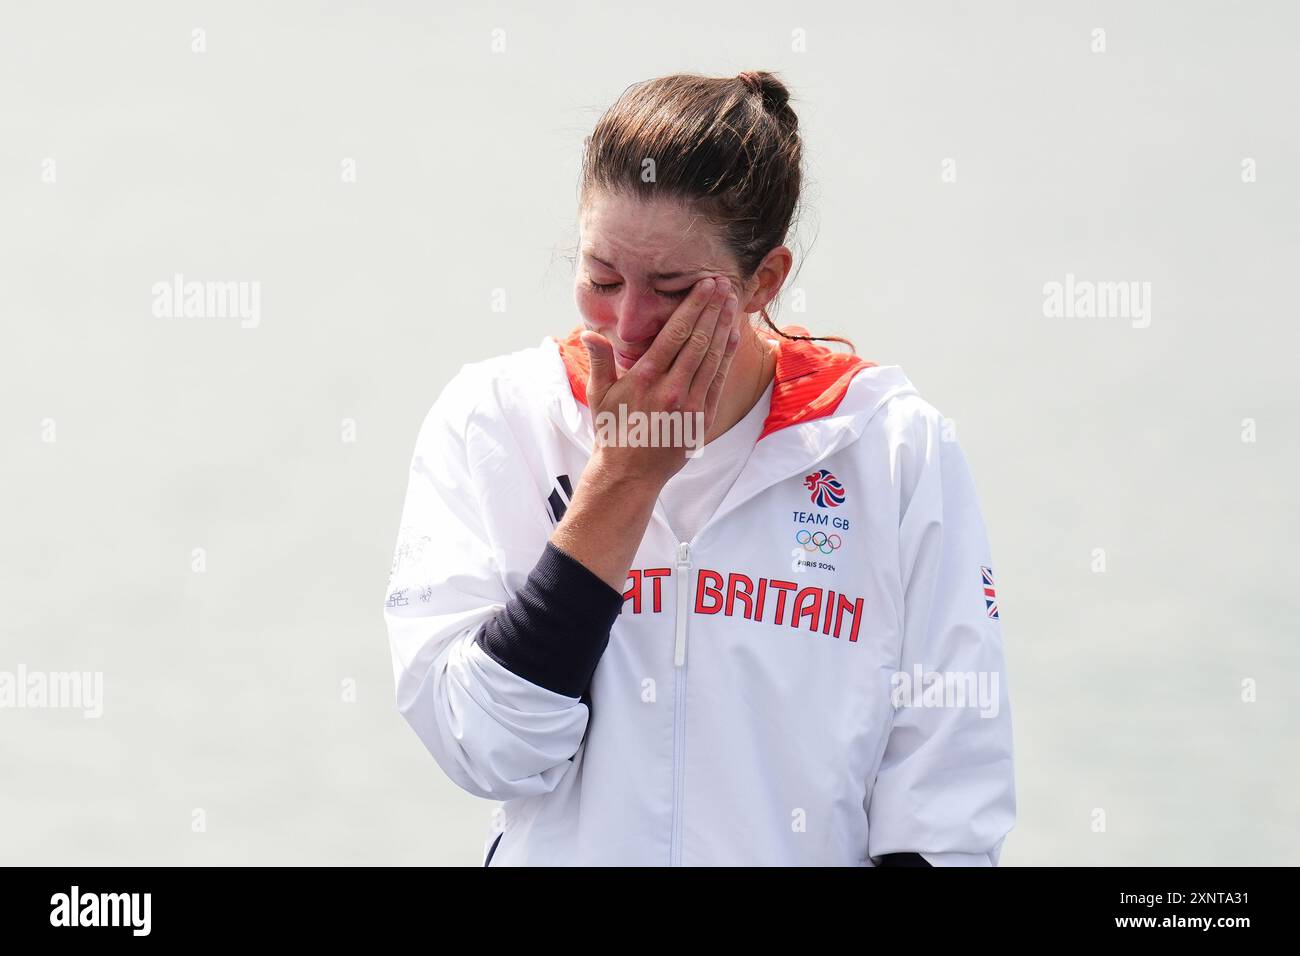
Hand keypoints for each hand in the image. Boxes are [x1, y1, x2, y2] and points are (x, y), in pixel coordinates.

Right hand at [579, 276, 741, 488]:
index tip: (704, 285)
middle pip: (698, 340)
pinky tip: (732, 335)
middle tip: (723, 283)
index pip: (675, 333)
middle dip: (712, 309)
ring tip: (731, 301)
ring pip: (712, 357)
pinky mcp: (703, 418)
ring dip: (724, 326)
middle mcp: (671, 389)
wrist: (630, 473)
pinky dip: (727, 356)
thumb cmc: (613, 430)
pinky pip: (718, 380)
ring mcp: (690, 405)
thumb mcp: (600, 395)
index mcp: (645, 379)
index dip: (693, 306)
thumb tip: (589, 333)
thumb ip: (600, 361)